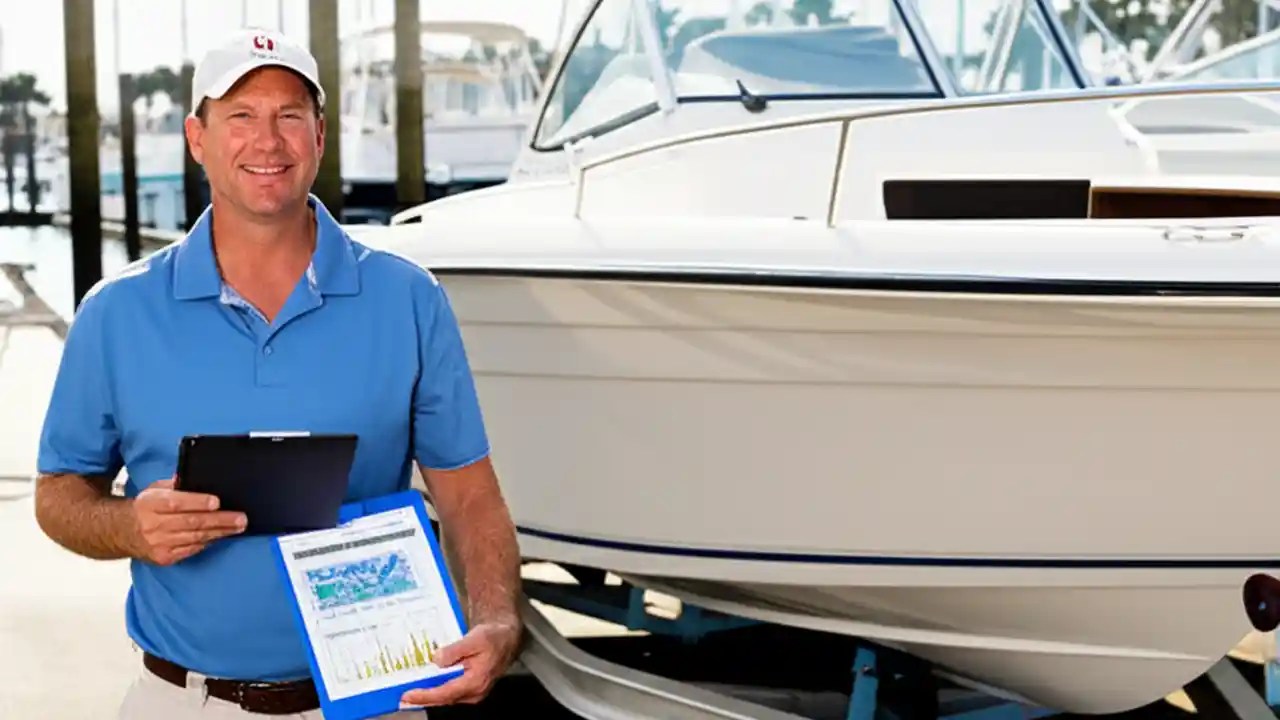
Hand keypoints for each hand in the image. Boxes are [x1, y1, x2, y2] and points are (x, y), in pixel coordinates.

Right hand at [126, 477, 246, 564]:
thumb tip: (196, 476)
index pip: (176, 503)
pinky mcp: (164, 557)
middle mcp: (154, 524)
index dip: (198, 502)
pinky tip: (221, 536)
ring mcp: (159, 543)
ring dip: (220, 532)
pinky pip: (191, 550)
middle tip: (240, 518)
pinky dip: (208, 543)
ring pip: (195, 537)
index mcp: (151, 504)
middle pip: (191, 522)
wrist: (122, 532)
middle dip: (219, 520)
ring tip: (238, 527)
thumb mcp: (154, 489)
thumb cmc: (145, 508)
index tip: (217, 502)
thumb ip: (175, 483)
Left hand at [399, 620, 521, 706]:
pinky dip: (437, 691)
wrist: (506, 637)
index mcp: (476, 680)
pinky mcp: (471, 688)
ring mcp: (473, 692)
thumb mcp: (475, 638)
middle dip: (423, 700)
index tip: (409, 695)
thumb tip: (437, 659)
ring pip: (447, 697)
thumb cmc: (493, 637)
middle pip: (444, 699)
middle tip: (403, 698)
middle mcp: (475, 690)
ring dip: (428, 697)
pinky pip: (450, 693)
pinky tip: (426, 687)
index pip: (446, 692)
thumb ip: (455, 650)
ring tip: (410, 695)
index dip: (425, 695)